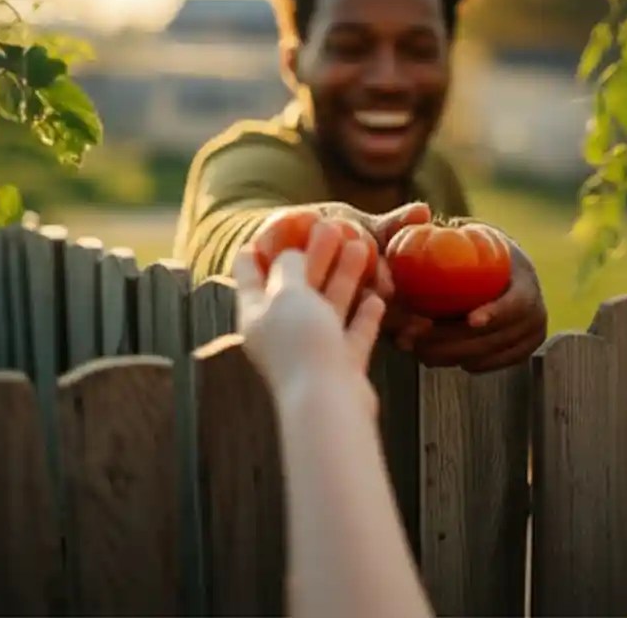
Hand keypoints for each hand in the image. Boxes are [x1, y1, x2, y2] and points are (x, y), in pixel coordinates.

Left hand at [234, 221, 384, 415]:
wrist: (328, 401)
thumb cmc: (301, 343)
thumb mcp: (288, 294)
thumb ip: (289, 268)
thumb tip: (290, 255)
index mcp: (256, 314)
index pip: (250, 274)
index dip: (261, 248)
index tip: (274, 226)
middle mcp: (282, 332)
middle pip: (297, 286)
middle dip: (313, 255)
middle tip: (331, 227)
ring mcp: (313, 350)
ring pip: (329, 306)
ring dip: (344, 275)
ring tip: (360, 246)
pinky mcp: (341, 366)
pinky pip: (353, 333)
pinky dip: (363, 314)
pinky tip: (376, 296)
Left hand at [397, 239, 547, 372]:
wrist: (500, 270)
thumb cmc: (475, 248)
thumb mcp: (467, 233)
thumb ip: (445, 229)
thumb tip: (420, 212)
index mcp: (525, 278)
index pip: (517, 302)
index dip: (496, 312)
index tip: (470, 319)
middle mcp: (536, 310)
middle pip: (498, 336)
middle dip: (456, 342)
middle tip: (419, 340)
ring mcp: (531, 334)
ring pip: (491, 354)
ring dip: (452, 356)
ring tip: (417, 350)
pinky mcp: (521, 352)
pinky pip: (492, 364)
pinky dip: (464, 362)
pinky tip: (436, 357)